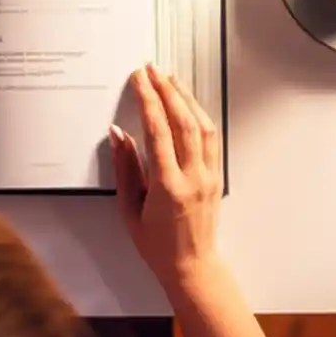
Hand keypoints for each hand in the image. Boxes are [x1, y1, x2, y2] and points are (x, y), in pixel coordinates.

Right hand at [110, 63, 223, 292]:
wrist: (192, 266)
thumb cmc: (156, 245)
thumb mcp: (129, 209)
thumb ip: (125, 169)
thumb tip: (119, 134)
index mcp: (168, 186)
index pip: (158, 131)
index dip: (148, 100)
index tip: (138, 80)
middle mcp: (193, 177)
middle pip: (183, 122)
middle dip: (167, 91)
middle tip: (152, 71)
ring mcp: (209, 176)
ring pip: (202, 126)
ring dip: (186, 99)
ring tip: (170, 80)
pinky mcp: (216, 177)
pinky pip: (211, 139)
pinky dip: (199, 116)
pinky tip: (188, 105)